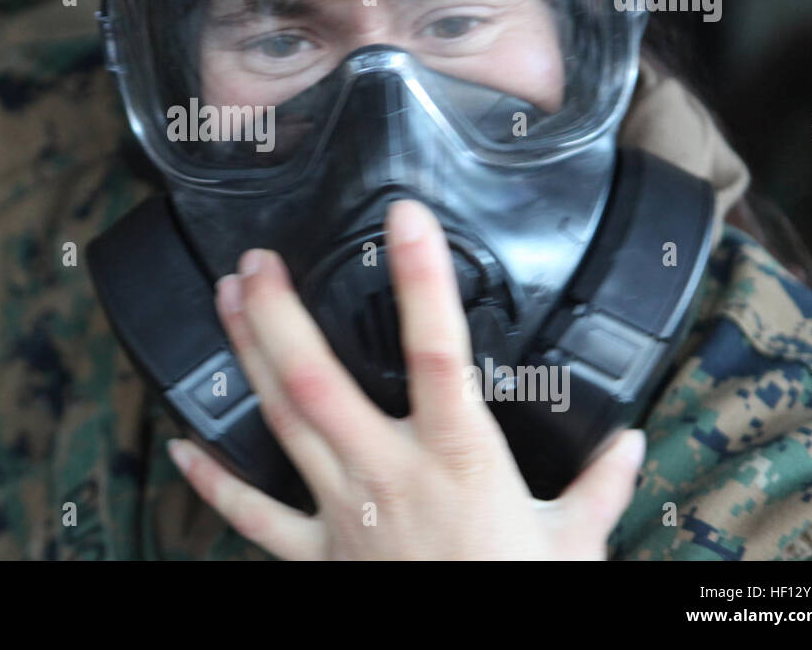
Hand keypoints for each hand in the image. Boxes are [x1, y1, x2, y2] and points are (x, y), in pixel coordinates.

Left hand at [167, 199, 645, 559]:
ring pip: (281, 421)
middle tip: (257, 259)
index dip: (420, 278)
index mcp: (458, 459)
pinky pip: (253, 514)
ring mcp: (343, 512)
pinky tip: (179, 447)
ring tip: (224, 300)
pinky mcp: (314, 555)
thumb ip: (598, 485)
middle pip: (317, 379)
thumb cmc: (518, 595)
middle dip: (279, 312)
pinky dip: (213, 482)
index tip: (405, 216)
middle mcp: (389, 475)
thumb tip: (632, 443)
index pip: (436, 351)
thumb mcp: (572, 542)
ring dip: (248, 356)